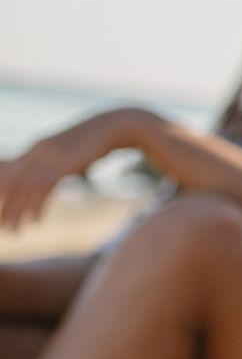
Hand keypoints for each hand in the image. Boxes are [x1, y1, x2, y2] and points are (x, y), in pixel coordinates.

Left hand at [0, 109, 149, 230]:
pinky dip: (38, 207)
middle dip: (6, 207)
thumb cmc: (94, 141)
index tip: (2, 209)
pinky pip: (44, 189)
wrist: (114, 127)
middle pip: (12, 183)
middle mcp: (37, 151)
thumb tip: (48, 177)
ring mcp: (49, 158)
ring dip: (17, 212)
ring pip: (25, 189)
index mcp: (36, 148)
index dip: (2, 191)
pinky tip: (36, 221)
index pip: (8, 171)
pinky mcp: (63, 165)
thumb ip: (55, 161)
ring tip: (14, 231)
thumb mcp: (69, 151)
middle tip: (3, 228)